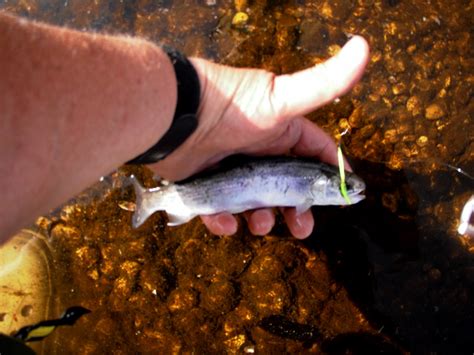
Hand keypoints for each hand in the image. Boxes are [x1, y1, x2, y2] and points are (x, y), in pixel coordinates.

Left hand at [151, 36, 368, 238]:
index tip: (343, 197)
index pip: (316, 153)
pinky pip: (220, 209)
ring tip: (260, 224)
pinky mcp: (205, 183)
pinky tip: (224, 223)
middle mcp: (259, 150)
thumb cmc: (232, 107)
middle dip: (298, 209)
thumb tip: (365, 47)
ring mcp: (231, 167)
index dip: (331, 174)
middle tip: (302, 228)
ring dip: (263, 219)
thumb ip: (324, 84)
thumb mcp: (282, 98)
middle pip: (287, 186)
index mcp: (281, 131)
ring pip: (256, 202)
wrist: (175, 116)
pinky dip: (224, 221)